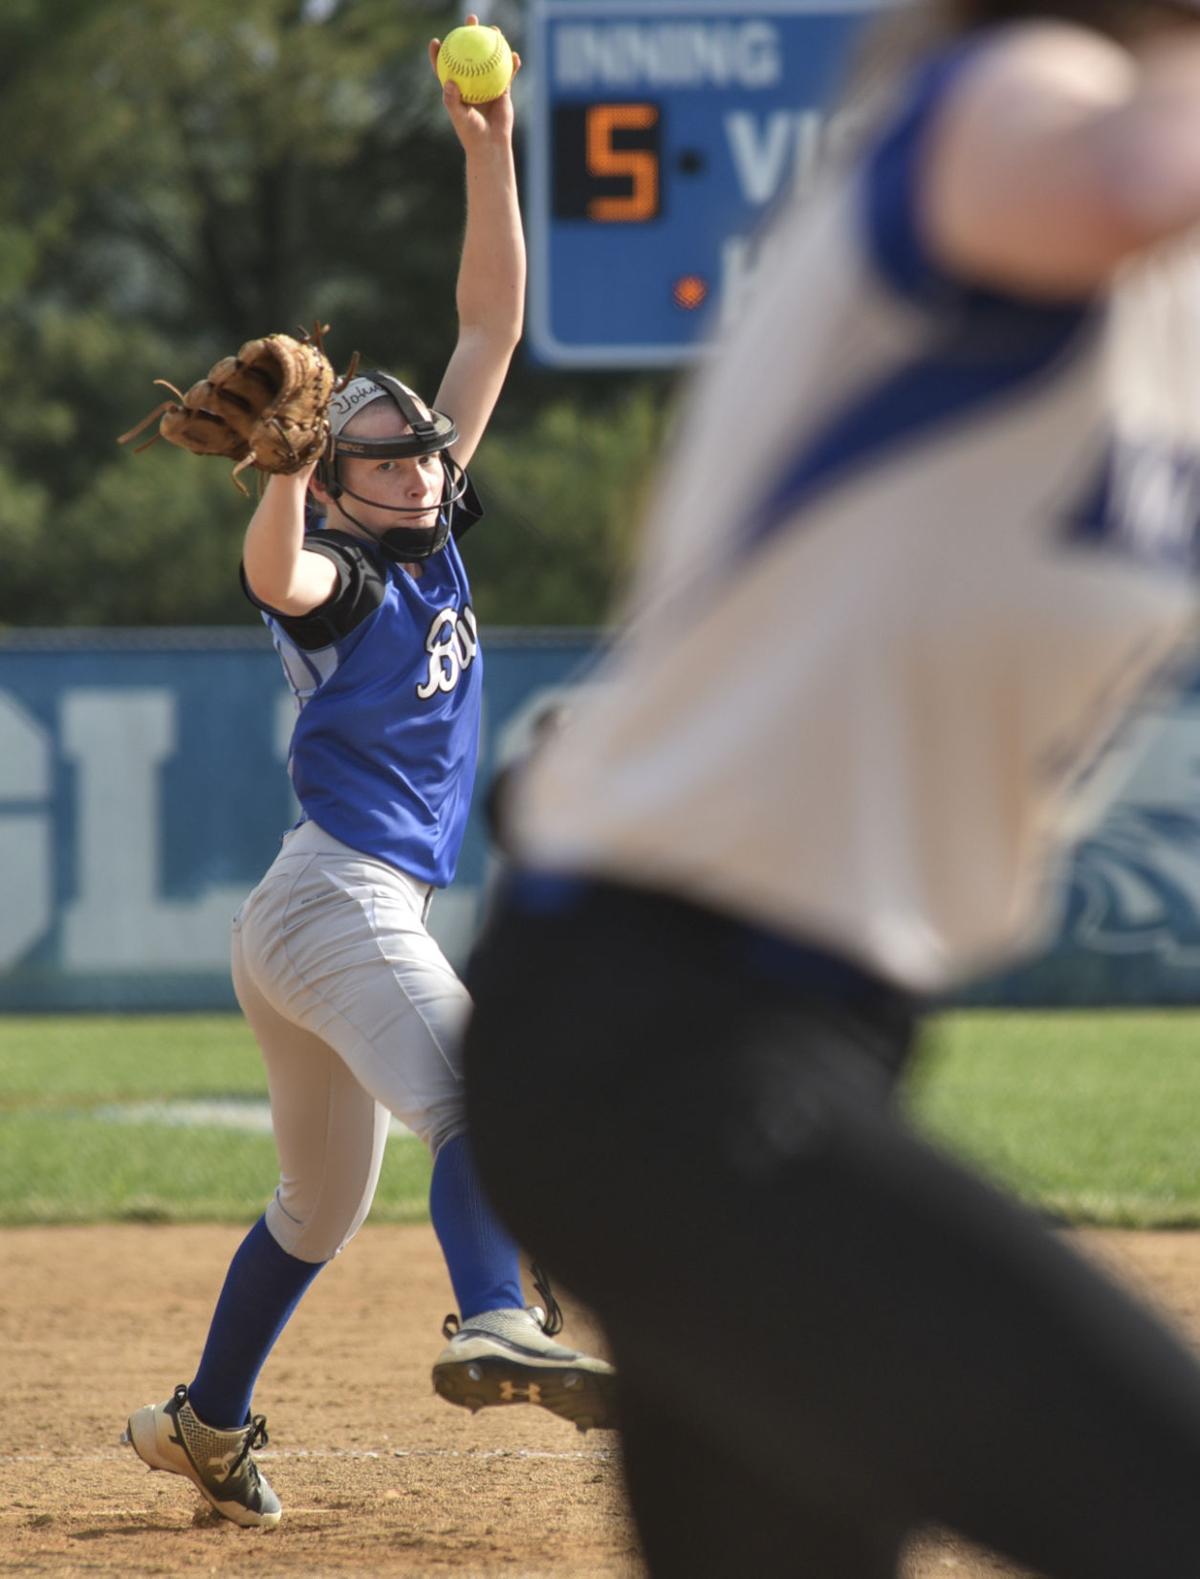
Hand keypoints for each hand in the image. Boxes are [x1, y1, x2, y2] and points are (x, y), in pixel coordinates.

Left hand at [429, 14, 521, 150]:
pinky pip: (507, 73)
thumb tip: (448, 81)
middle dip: (469, 35)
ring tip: (496, 30)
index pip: (445, 66)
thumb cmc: (472, 134)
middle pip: (469, 54)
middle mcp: (471, 83)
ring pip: (489, 59)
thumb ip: (452, 100)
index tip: (436, 41)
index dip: (438, 53)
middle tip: (471, 22)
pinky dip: (511, 64)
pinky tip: (515, 56)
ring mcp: (486, 85)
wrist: (491, 145)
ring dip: (493, 42)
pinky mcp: (502, 91)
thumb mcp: (460, 118)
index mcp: (456, 88)